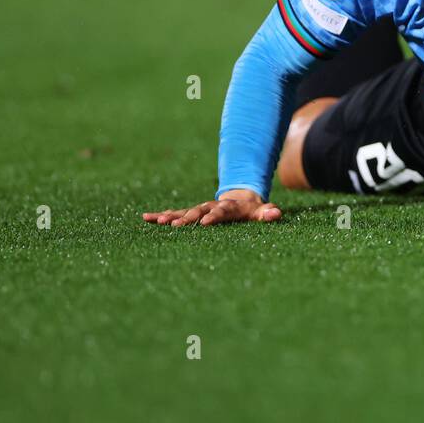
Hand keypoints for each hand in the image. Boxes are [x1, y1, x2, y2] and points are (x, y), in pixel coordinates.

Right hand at [142, 189, 280, 226]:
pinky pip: (175, 213)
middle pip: (198, 211)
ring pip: (183, 211)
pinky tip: (147, 218)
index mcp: (228, 207)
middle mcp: (211, 206)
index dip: (214, 216)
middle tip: (176, 225)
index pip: (221, 211)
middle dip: (188, 217)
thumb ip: (267, 213)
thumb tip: (277, 213)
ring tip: (155, 220)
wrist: (240, 198)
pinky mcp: (191, 213)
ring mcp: (199, 209)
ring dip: (170, 216)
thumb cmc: (251, 211)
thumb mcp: (261, 212)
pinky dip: (161, 215)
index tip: (205, 223)